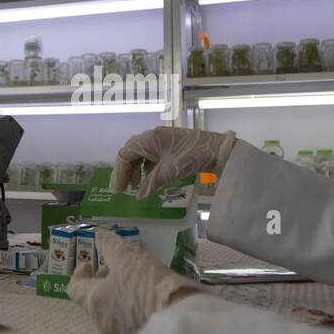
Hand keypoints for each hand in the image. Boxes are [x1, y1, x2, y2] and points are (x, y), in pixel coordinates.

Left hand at [67, 230, 200, 333]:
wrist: (178, 317)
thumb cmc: (146, 283)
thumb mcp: (127, 256)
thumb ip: (110, 245)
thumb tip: (99, 237)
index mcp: (94, 300)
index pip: (74, 289)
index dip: (79, 274)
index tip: (89, 264)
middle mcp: (102, 321)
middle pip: (94, 300)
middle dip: (102, 282)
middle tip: (116, 269)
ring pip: (111, 311)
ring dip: (117, 294)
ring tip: (135, 281)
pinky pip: (127, 321)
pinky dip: (130, 307)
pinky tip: (148, 298)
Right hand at [111, 126, 239, 198]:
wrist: (216, 149)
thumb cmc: (191, 157)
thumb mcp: (168, 172)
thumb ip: (150, 184)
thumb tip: (138, 196)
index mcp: (148, 139)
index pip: (125, 155)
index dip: (119, 173)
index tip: (117, 190)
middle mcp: (151, 137)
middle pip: (130, 153)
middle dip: (124, 171)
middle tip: (122, 189)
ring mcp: (160, 139)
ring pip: (140, 154)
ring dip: (135, 170)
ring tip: (135, 186)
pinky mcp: (168, 144)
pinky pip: (150, 155)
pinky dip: (147, 167)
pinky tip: (149, 179)